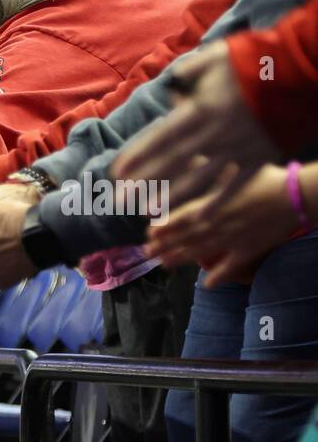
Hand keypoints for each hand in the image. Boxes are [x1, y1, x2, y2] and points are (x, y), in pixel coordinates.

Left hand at [112, 41, 282, 212]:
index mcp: (199, 110)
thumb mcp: (214, 56)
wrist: (302, 69)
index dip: (136, 156)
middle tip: (119, 202)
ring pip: (198, 179)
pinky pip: (234, 185)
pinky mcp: (258, 158)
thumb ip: (188, 72)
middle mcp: (213, 134)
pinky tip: (200, 218)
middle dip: (143, 183)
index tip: (116, 172)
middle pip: (171, 163)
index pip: (159, 137)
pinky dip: (217, 202)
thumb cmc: (254, 60)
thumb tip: (171, 88)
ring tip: (149, 213)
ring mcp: (236, 149)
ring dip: (171, 198)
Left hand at [145, 164, 299, 286]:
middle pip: (183, 238)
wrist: (294, 197)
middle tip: (147, 253)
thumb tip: (192, 157)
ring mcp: (230, 241)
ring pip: (200, 253)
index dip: (163, 228)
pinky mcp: (248, 251)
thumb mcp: (233, 170)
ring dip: (180, 259)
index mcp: (209, 207)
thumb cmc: (264, 180)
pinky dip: (219, 276)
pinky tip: (207, 284)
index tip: (149, 234)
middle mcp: (214, 226)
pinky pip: (231, 267)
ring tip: (164, 264)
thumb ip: (208, 168)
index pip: (178, 220)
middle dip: (164, 246)